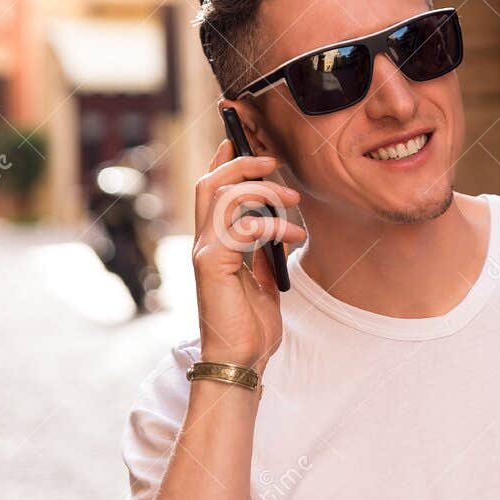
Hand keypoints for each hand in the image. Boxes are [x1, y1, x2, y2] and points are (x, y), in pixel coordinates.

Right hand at [192, 138, 305, 371]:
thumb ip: (261, 251)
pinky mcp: (213, 264)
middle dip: (242, 163)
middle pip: (211, 182)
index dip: (224, 159)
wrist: (241, 360)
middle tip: (274, 163)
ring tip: (294, 202)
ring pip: (224, 196)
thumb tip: (276, 226)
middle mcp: (204, 242)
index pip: (211, 189)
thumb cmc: (250, 325)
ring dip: (265, 191)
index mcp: (214, 243)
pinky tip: (294, 237)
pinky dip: (272, 224)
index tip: (243, 139)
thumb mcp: (261, 279)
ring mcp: (206, 251)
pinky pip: (241, 226)